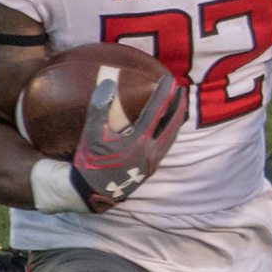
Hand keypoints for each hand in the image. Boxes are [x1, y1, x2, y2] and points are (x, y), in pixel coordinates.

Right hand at [70, 75, 184, 212]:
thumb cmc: (91, 160)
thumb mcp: (91, 134)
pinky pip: (167, 145)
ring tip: (179, 105)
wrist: (94, 191)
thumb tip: (109, 83)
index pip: (156, 110)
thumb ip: (100, 107)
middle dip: (178, 104)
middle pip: (172, 122)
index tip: (169, 79)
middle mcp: (151, 149)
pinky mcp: (152, 167)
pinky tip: (169, 128)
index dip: (163, 93)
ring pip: (172, 134)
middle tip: (181, 89)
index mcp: (138, 139)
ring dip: (177, 118)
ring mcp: (153, 160)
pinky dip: (171, 131)